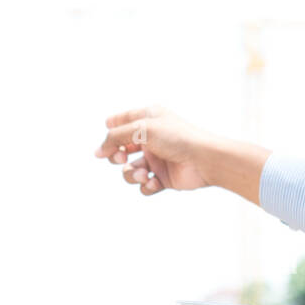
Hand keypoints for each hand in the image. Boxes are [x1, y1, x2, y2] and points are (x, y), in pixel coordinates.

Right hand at [92, 105, 217, 194]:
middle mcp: (152, 138)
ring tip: (144, 174)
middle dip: (116, 156)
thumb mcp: (141, 130)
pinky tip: (154, 182)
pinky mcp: (164, 177)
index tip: (107, 140)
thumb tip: (98, 151)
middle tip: (120, 158)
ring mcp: (157, 158)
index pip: (121, 121)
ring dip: (131, 174)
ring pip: (130, 170)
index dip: (110, 131)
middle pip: (120, 148)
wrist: (205, 159)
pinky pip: (144, 185)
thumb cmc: (176, 138)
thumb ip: (115, 137)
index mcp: (148, 119)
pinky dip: (146, 186)